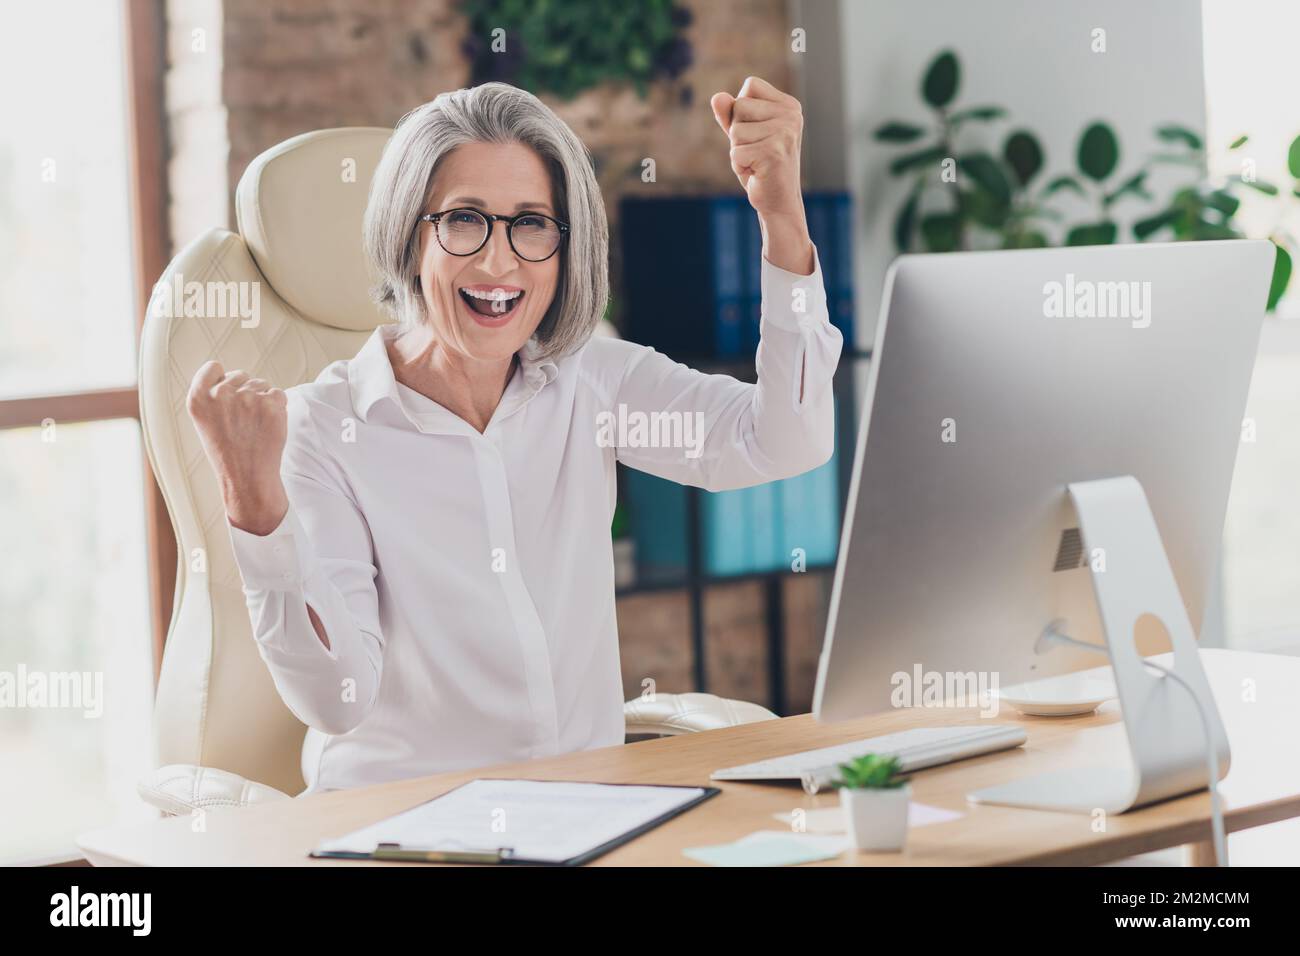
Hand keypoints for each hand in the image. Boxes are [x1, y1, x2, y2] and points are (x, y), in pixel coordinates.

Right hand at [186, 361, 289, 534]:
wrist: (248, 476)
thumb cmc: (227, 449)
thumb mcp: (205, 421)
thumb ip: (212, 394)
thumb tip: (231, 374)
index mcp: (197, 398)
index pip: (213, 367)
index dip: (223, 380)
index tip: (227, 397)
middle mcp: (220, 394)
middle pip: (240, 374)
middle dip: (244, 392)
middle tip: (242, 421)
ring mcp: (246, 397)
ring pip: (260, 384)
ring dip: (261, 400)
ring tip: (254, 425)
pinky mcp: (270, 403)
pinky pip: (278, 393)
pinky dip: (277, 407)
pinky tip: (267, 425)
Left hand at [710, 75, 804, 221]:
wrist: (778, 202)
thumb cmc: (760, 166)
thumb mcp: (744, 135)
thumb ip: (730, 114)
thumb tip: (717, 97)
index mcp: (789, 105)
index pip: (751, 85)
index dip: (742, 109)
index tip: (757, 132)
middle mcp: (791, 115)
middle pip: (739, 106)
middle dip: (737, 133)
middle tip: (755, 151)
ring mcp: (785, 133)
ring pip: (735, 131)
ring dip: (738, 151)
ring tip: (756, 162)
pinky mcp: (774, 152)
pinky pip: (735, 152)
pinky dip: (738, 166)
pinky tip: (756, 173)